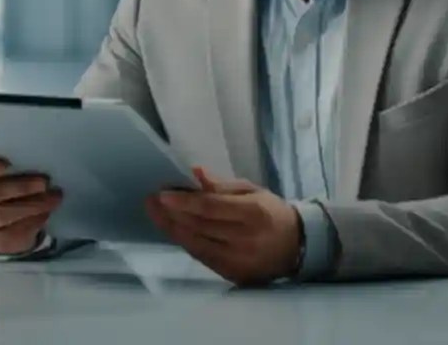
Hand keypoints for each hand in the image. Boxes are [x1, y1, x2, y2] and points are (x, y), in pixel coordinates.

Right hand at [0, 156, 62, 254]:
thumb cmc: (1, 185)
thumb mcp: (2, 174)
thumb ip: (13, 167)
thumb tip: (39, 162)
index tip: (6, 164)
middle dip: (20, 187)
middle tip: (44, 182)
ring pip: (2, 215)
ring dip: (31, 205)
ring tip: (53, 198)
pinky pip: (13, 232)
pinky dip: (33, 221)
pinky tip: (46, 213)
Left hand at [146, 167, 300, 285]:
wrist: (296, 246)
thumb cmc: (271, 212)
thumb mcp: (252, 191)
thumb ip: (223, 185)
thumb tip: (196, 174)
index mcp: (253, 213)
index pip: (210, 207)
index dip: (184, 201)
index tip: (161, 194)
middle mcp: (244, 239)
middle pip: (199, 227)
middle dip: (172, 214)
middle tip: (151, 202)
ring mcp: (238, 261)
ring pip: (196, 244)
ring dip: (173, 229)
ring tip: (156, 215)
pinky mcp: (233, 275)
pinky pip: (202, 257)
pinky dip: (187, 243)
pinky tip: (175, 230)